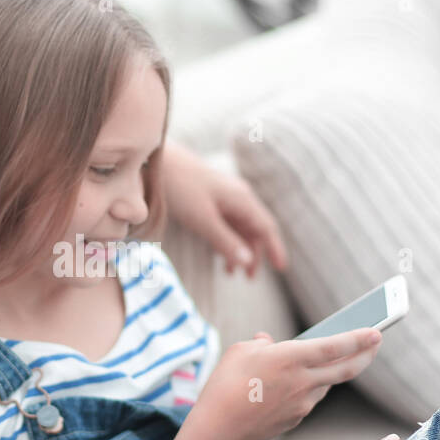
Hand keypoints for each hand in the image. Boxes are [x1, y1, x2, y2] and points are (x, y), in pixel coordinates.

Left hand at [160, 144, 287, 277]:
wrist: (157, 161)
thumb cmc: (180, 187)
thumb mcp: (203, 220)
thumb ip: (225, 241)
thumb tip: (248, 262)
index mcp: (242, 200)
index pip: (266, 228)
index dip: (275, 249)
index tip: (281, 269)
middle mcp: (238, 197)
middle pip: (254, 229)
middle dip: (254, 254)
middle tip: (249, 278)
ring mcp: (225, 196)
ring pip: (240, 227)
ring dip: (239, 249)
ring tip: (232, 273)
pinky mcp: (210, 197)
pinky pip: (226, 222)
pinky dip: (226, 240)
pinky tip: (218, 253)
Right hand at [186, 327, 382, 439]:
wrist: (218, 429)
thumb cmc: (224, 384)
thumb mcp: (240, 351)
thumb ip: (260, 344)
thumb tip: (268, 343)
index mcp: (291, 358)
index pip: (336, 345)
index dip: (360, 338)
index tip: (376, 331)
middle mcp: (303, 381)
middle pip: (346, 369)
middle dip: (366, 355)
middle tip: (376, 343)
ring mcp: (302, 403)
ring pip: (327, 384)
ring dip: (333, 372)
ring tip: (334, 360)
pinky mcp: (296, 419)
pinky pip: (309, 399)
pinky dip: (310, 388)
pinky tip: (297, 384)